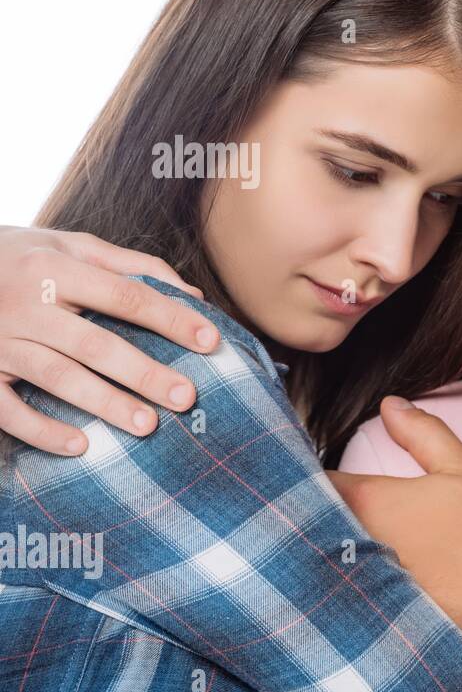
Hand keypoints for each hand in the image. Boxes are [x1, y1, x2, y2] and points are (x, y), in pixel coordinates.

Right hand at [0, 226, 219, 454]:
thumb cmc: (20, 257)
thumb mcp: (68, 245)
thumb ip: (130, 266)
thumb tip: (192, 295)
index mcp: (54, 268)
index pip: (124, 296)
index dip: (169, 318)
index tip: (210, 340)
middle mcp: (25, 304)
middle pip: (94, 343)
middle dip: (143, 372)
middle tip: (187, 396)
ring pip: (56, 376)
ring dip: (103, 404)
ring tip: (148, 426)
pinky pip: (5, 408)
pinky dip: (40, 429)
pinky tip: (79, 446)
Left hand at [329, 397, 461, 691]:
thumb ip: (422, 431)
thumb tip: (390, 405)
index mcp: (368, 502)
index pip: (312, 478)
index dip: (304, 467)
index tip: (306, 462)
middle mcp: (354, 544)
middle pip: (309, 521)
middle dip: (309, 508)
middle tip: (311, 498)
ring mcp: (362, 583)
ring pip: (325, 556)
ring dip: (326, 543)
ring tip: (334, 533)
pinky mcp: (375, 614)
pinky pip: (347, 588)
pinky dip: (347, 577)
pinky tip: (362, 572)